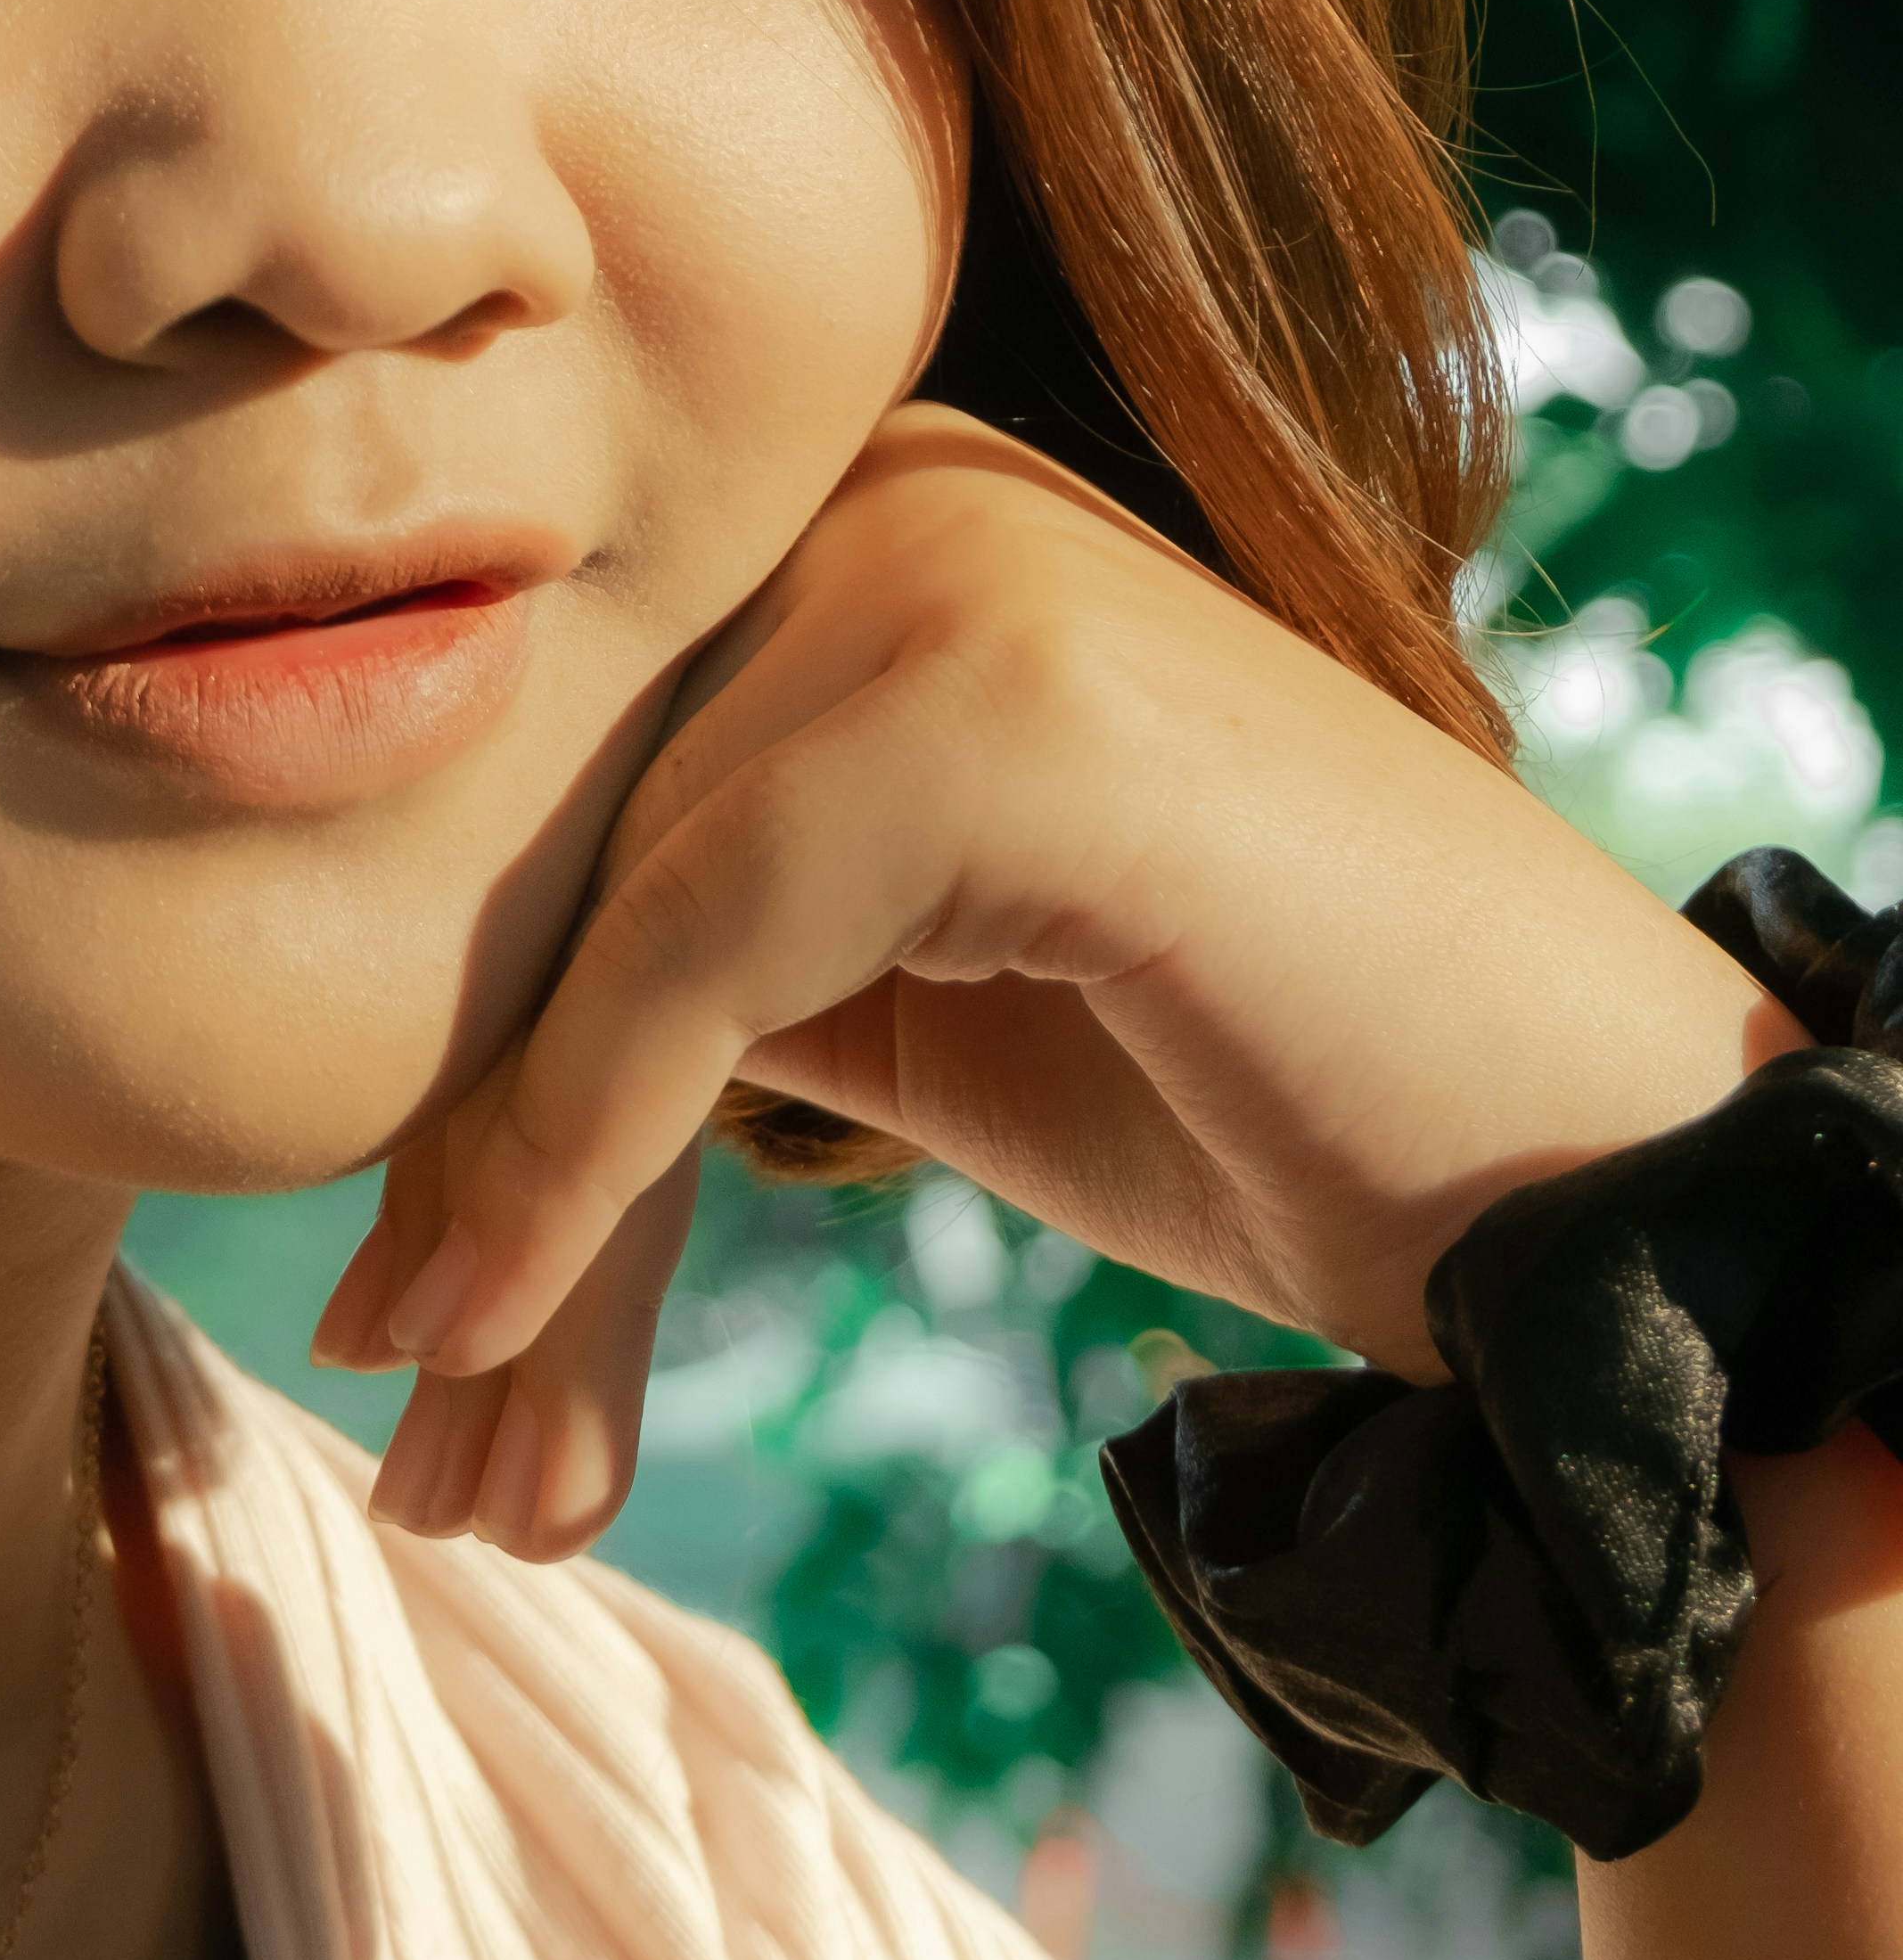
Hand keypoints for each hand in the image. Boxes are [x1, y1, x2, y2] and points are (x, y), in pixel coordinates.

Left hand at [319, 405, 1797, 1560]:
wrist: (1580, 1188)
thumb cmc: (1252, 1085)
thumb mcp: (895, 990)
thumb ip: (675, 950)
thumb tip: (379, 1105)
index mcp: (856, 508)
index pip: (584, 790)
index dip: (482, 1068)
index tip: (395, 1320)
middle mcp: (889, 480)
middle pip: (580, 852)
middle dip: (489, 1169)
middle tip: (417, 1438)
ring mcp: (949, 557)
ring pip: (610, 912)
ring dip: (520, 1222)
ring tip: (470, 1479)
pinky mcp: (992, 688)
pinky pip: (697, 941)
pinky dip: (583, 1162)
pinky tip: (497, 1342)